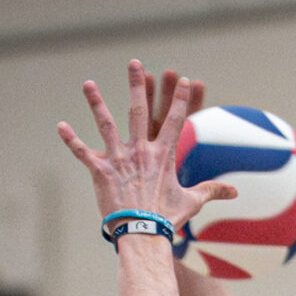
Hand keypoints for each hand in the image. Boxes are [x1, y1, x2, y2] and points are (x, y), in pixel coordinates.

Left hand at [56, 60, 235, 227]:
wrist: (143, 232)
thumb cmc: (167, 219)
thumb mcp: (192, 202)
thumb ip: (211, 190)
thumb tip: (235, 192)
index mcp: (163, 156)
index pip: (175, 121)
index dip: (180, 100)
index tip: (184, 80)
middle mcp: (140, 151)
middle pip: (138, 110)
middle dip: (137, 85)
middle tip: (134, 63)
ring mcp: (118, 159)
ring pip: (106, 124)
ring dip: (96, 102)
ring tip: (88, 83)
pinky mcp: (100, 171)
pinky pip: (82, 152)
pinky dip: (70, 139)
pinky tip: (60, 126)